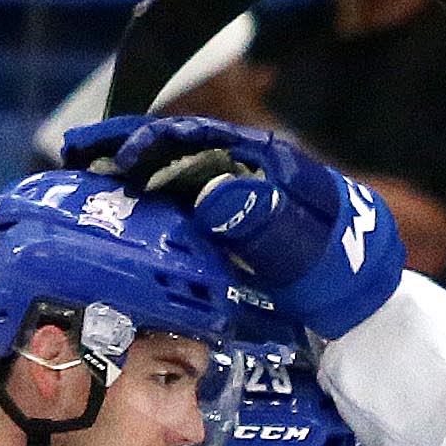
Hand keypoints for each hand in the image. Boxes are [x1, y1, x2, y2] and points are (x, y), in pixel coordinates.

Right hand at [59, 113, 404, 339]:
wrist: (365, 308)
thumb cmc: (343, 279)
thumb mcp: (308, 254)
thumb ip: (264, 223)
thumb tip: (213, 193)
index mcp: (269, 164)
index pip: (201, 137)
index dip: (154, 140)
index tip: (116, 155)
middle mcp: (250, 170)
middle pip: (181, 147)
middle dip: (128, 147)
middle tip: (80, 155)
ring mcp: (240, 195)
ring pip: (177, 171)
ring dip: (132, 171)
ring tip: (85, 174)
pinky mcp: (232, 223)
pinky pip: (183, 201)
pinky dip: (148, 199)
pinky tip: (119, 207)